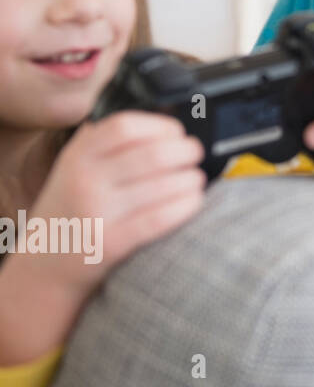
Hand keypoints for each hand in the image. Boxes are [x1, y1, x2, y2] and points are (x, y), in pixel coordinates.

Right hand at [0, 112, 205, 363]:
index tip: (177, 133)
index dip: (162, 126)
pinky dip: (186, 205)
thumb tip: (165, 123)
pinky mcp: (111, 243)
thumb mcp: (77, 165)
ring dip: (192, 179)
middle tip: (195, 155)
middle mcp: (84, 180)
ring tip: (195, 180)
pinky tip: (193, 201)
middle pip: (154, 154)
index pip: (125, 126)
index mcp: (78, 155)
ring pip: (164, 185)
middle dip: (187, 151)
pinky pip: (160, 218)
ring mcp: (96, 212)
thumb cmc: (74, 207)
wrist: (46, 264)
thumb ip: (109, 141)